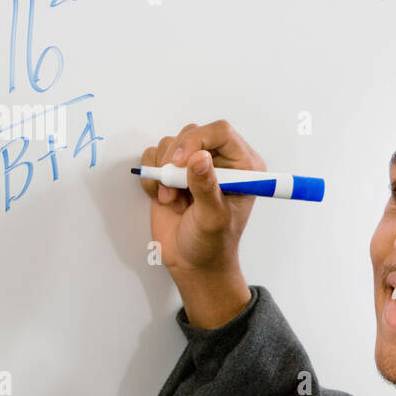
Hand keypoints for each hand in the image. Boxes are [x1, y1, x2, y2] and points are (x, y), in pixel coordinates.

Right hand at [140, 120, 260, 326]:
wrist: (192, 263)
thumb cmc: (212, 244)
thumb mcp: (213, 218)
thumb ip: (206, 187)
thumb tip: (199, 157)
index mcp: (243, 167)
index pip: (221, 132)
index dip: (197, 140)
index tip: (181, 162)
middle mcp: (221, 161)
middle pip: (193, 133)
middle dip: (176, 159)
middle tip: (173, 189)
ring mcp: (195, 166)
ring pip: (171, 144)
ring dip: (164, 172)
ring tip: (172, 199)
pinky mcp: (173, 173)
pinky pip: (154, 156)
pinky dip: (152, 176)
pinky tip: (162, 197)